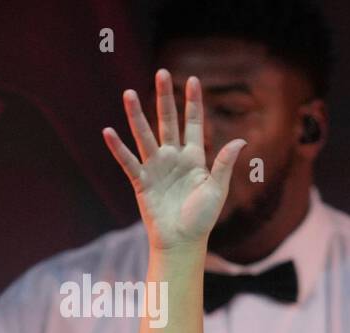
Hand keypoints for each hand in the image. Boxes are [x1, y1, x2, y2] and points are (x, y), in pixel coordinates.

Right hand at [102, 69, 244, 250]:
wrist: (183, 241)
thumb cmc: (202, 218)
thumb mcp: (217, 189)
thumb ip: (224, 164)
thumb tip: (240, 140)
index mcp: (195, 158)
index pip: (194, 124)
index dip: (193, 103)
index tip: (192, 80)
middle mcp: (174, 158)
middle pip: (168, 122)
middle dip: (165, 98)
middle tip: (162, 73)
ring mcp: (156, 167)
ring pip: (145, 136)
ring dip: (136, 116)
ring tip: (129, 94)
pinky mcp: (142, 181)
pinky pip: (128, 161)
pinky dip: (118, 148)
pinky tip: (108, 131)